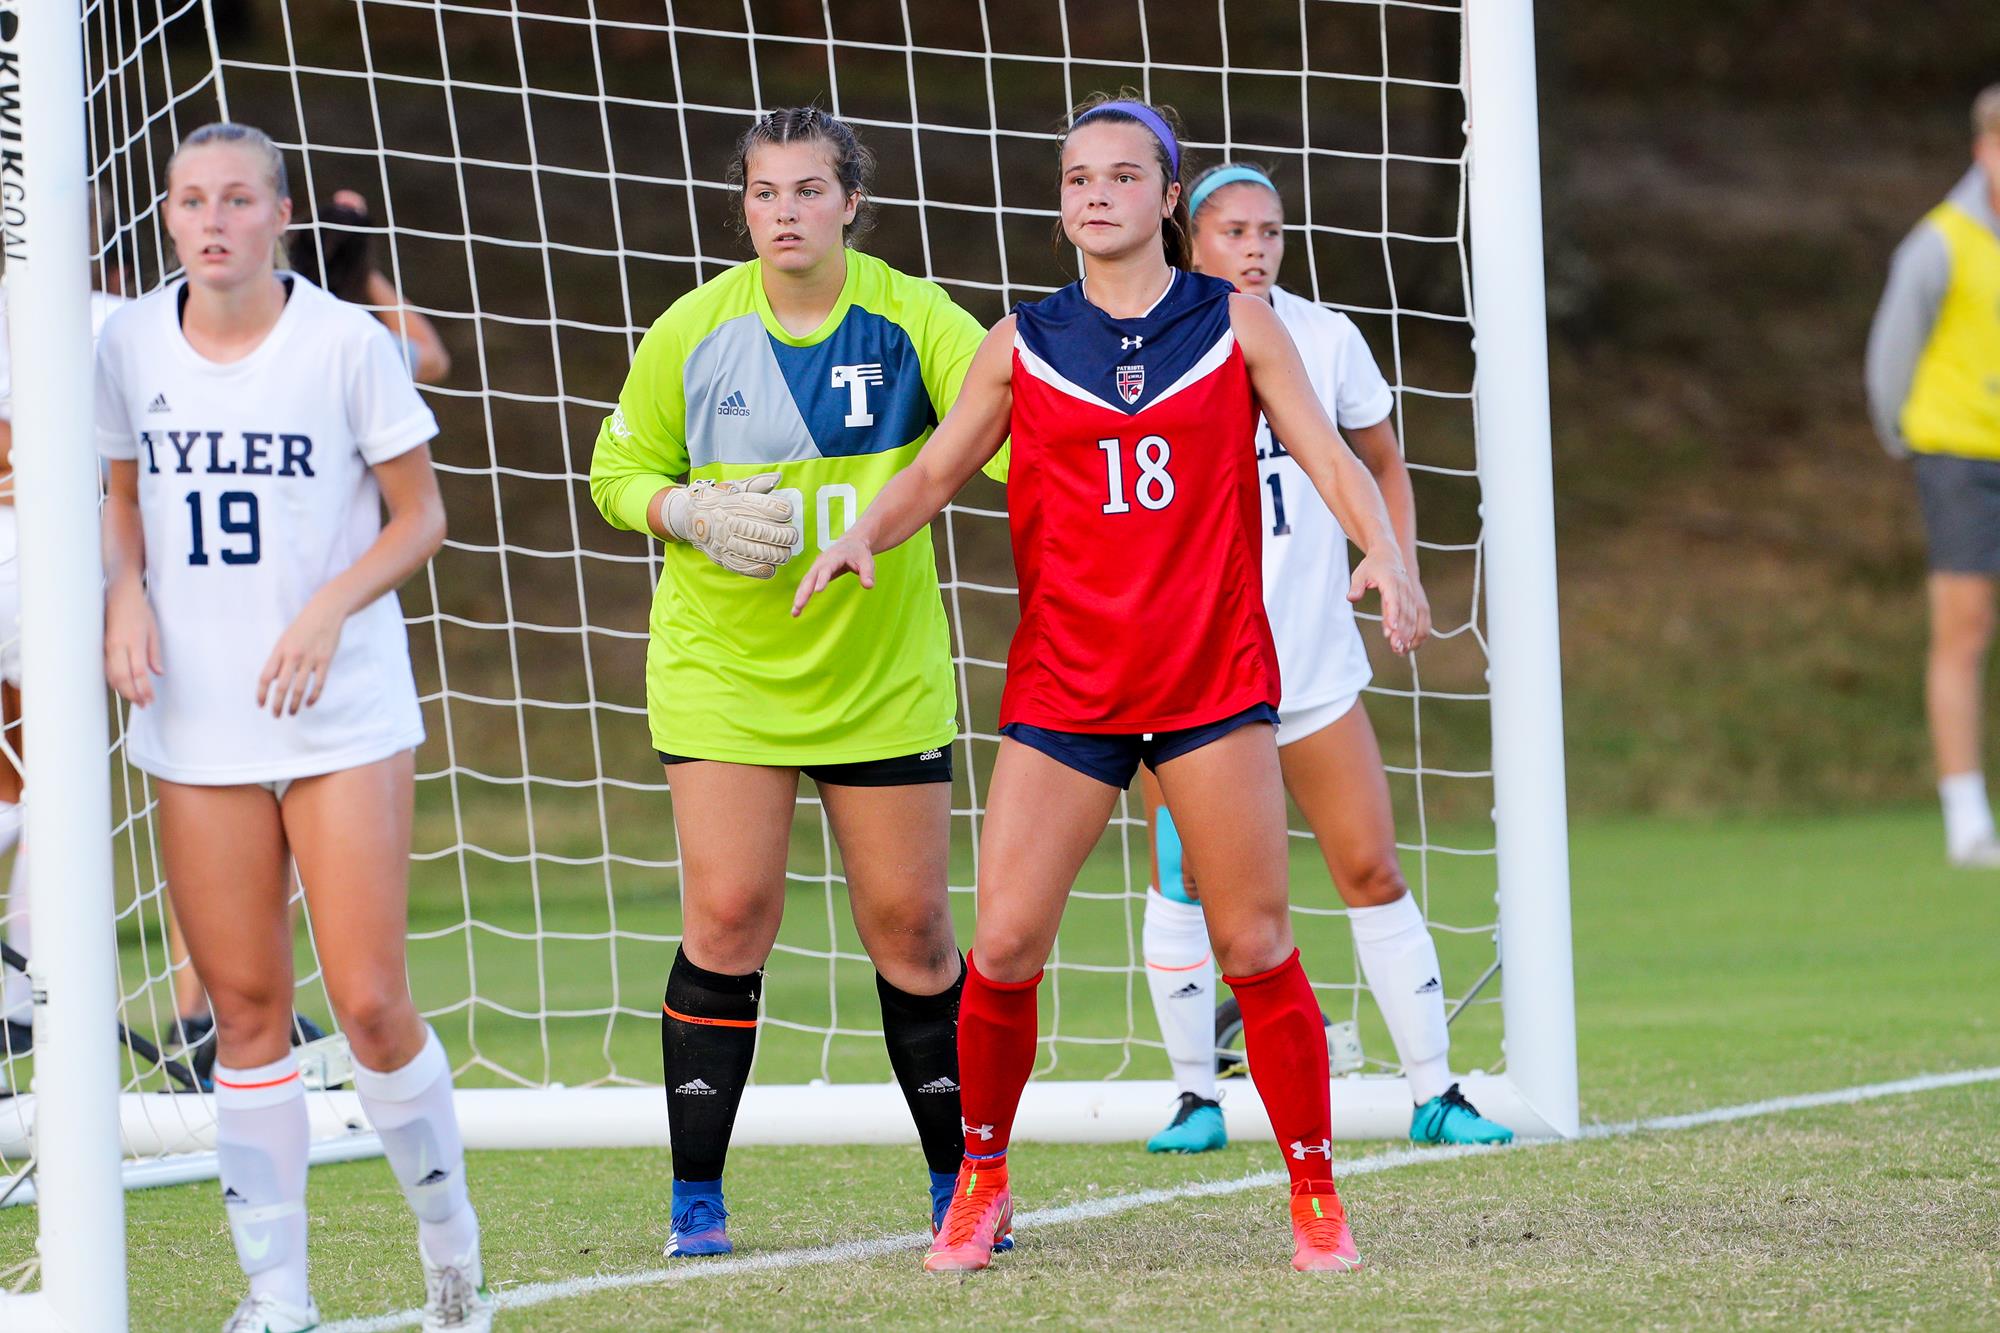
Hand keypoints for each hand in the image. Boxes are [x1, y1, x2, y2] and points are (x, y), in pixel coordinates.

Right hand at [104, 580, 161, 706]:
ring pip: (111, 675)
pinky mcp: (101, 646)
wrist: (118, 593)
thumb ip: (154, 653)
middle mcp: (117, 646)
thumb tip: (158, 672)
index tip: (150, 700)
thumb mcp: (153, 629)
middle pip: (121, 678)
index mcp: (133, 641)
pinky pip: (106, 668)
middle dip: (132, 695)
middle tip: (143, 704)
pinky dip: (114, 681)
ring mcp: (106, 646)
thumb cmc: (138, 610)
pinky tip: (122, 687)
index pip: (138, 672)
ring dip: (122, 690)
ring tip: (135, 699)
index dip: (143, 689)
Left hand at [258, 594, 345, 715]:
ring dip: (294, 704)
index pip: (266, 677)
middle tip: (276, 715)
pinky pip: (318, 684)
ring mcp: (310, 659)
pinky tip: (309, 704)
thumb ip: (279, 659)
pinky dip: (313, 697)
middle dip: (277, 704)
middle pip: (282, 686)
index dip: (261, 693)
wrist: (325, 611)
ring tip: (292, 713)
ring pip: (300, 688)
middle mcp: (293, 656)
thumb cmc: (303, 626)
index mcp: (280, 650)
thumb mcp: (285, 639)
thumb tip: (275, 681)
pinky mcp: (325, 660)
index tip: (261, 705)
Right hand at [658, 472, 801, 578]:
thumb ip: (757, 484)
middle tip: (792, 536)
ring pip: (756, 552)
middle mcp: (729, 522)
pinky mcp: (723, 558)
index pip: (764, 506)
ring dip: (776, 554)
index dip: (782, 510)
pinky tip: (773, 566)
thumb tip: (778, 477)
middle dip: (784, 535)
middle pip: (763, 531)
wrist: (690, 518)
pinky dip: (762, 569)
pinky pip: (745, 567)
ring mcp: (725, 542)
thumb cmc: (718, 501)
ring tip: (786, 553)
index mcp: (734, 502)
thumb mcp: (734, 487)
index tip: (789, 513)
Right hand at [790, 534, 875, 616]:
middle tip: (799, 606)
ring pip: (805, 582)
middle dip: (804, 592)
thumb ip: (868, 573)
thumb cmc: (859, 553)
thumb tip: (869, 586)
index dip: (822, 579)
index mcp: (835, 557)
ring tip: (795, 613)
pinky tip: (797, 609)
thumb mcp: (867, 561)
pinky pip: (806, 585)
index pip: (827, 569)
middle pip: (811, 577)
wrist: (851, 543)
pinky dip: (801, 596)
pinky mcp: (815, 573)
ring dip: (799, 597)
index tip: (817, 591)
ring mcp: (816, 567)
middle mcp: (822, 561)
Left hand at [1348, 549, 1422, 654]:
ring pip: (1410, 617)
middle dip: (1401, 631)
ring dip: (1407, 634)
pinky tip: (1404, 644)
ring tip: (1400, 650)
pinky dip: (1410, 631)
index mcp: (1391, 581)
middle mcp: (1403, 589)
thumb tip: (1351, 598)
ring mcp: (1409, 595)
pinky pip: (1413, 617)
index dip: (1393, 616)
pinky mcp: (1411, 600)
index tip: (1391, 630)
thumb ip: (1356, 586)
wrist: (1388, 556)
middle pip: (1404, 612)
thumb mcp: (1360, 573)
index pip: (1393, 601)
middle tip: (1396, 647)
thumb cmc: (1372, 566)